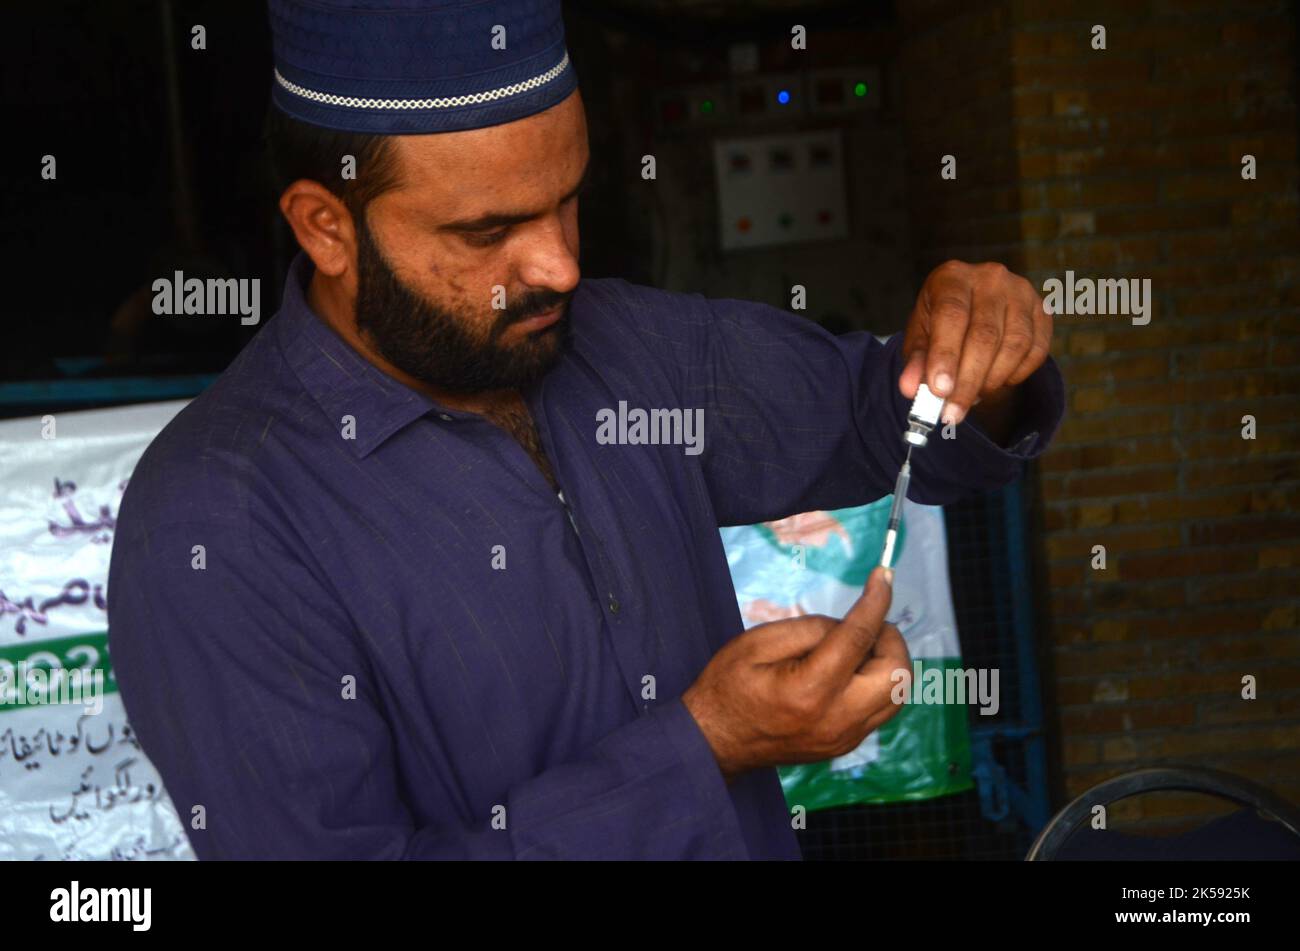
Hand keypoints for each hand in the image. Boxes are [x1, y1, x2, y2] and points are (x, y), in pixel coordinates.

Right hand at [682, 567, 910, 782]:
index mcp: (810, 690)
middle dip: (890, 639)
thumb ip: (809, 629)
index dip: (876, 601)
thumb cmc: (728, 686)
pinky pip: (880, 709)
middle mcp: (837, 718)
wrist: (715, 743)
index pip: (858, 638)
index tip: (884, 575)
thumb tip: (849, 625)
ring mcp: (845, 737)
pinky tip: (849, 671)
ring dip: (888, 663)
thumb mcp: (758, 642)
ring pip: (896, 696)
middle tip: (867, 624)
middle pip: (897, 675)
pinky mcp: (845, 744)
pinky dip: (876, 683)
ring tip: (858, 647)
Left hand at [900, 260, 1052, 430]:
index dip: (946, 356)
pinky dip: (1015, 375)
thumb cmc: (941, 323)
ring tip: (972, 396)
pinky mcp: (1043, 311)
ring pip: (1014, 346)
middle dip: (968, 382)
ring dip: (992, 380)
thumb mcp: (921, 336)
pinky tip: (996, 381)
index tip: (940, 391)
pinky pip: (1036, 351)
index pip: (951, 316)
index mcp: (952, 277)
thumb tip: (910, 389)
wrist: (973, 306)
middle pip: (984, 336)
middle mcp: (990, 278)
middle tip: (953, 413)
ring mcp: (1021, 292)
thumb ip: (916, 361)